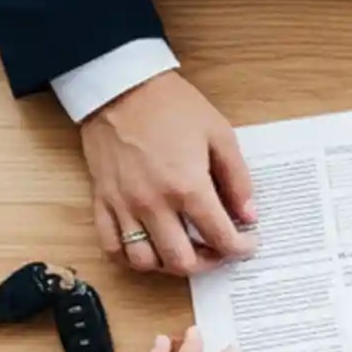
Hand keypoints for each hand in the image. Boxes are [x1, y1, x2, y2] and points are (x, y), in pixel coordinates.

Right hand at [81, 72, 257, 275]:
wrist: (121, 86)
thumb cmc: (171, 105)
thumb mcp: (219, 134)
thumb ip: (238, 179)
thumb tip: (249, 215)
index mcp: (187, 186)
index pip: (219, 236)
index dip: (239, 248)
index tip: (246, 244)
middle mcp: (154, 203)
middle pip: (182, 260)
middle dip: (208, 263)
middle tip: (218, 250)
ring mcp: (124, 205)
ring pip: (145, 261)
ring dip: (169, 265)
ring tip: (184, 251)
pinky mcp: (102, 201)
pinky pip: (111, 246)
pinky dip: (130, 257)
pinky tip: (148, 248)